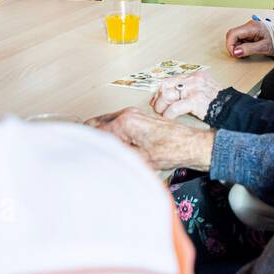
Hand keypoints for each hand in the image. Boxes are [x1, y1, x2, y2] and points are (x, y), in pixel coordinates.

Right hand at [88, 108, 213, 172]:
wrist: (190, 144)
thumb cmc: (170, 151)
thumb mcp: (137, 159)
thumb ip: (115, 154)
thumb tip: (99, 156)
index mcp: (124, 122)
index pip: (94, 132)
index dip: (88, 145)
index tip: (84, 155)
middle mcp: (126, 114)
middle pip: (96, 124)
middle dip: (91, 137)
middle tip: (89, 153)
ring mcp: (132, 114)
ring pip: (105, 123)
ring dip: (101, 136)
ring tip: (102, 153)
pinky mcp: (138, 118)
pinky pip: (116, 124)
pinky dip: (110, 134)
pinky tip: (115, 148)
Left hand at [149, 72, 223, 120]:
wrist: (233, 109)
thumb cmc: (220, 103)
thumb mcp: (204, 90)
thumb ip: (190, 90)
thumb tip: (171, 97)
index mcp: (195, 76)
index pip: (170, 79)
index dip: (160, 90)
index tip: (156, 99)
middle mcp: (193, 79)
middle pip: (165, 85)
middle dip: (158, 98)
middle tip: (157, 107)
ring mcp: (194, 89)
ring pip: (167, 95)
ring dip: (161, 106)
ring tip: (162, 113)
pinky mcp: (195, 100)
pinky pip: (175, 107)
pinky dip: (168, 114)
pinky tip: (169, 118)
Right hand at [226, 20, 271, 57]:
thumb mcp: (264, 47)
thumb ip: (249, 49)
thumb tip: (235, 52)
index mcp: (253, 27)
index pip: (233, 33)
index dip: (230, 45)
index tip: (234, 54)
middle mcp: (249, 25)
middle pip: (232, 34)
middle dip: (233, 46)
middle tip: (240, 55)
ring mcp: (249, 27)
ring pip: (235, 37)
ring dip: (237, 46)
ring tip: (246, 53)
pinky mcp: (250, 31)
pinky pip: (240, 38)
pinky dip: (241, 45)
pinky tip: (248, 49)